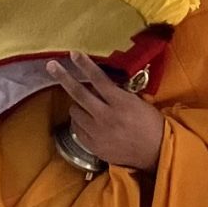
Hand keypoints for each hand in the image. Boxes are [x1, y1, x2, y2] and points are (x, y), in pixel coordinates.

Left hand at [50, 54, 164, 171]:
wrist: (156, 153)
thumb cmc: (150, 124)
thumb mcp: (138, 103)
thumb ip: (118, 94)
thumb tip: (98, 84)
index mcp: (121, 102)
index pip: (99, 79)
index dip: (85, 65)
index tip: (73, 54)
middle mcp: (106, 116)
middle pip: (78, 93)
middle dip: (63, 77)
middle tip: (51, 66)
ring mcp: (97, 132)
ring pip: (75, 111)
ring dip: (77, 105)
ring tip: (86, 106)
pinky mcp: (93, 145)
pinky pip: (77, 129)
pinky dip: (80, 122)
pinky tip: (88, 121)